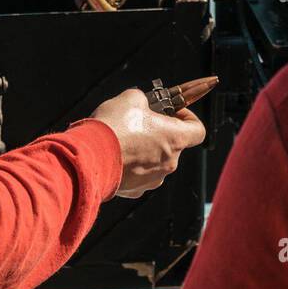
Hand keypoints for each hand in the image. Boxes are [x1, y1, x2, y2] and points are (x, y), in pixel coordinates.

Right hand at [90, 88, 205, 198]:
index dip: (188, 118)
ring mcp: (153, 179)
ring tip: (121, 139)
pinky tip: (113, 155)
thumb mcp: (131, 98)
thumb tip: (143, 103)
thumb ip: (144, 100)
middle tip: (139, 123)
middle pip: (172, 145)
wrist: (88, 158)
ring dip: (143, 150)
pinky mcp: (135, 190)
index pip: (198, 130)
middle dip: (158, 133)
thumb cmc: (114, 126)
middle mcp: (169, 163)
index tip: (173, 113)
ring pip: (154, 161)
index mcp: (175, 139)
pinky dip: (130, 166)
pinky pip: (138, 175)